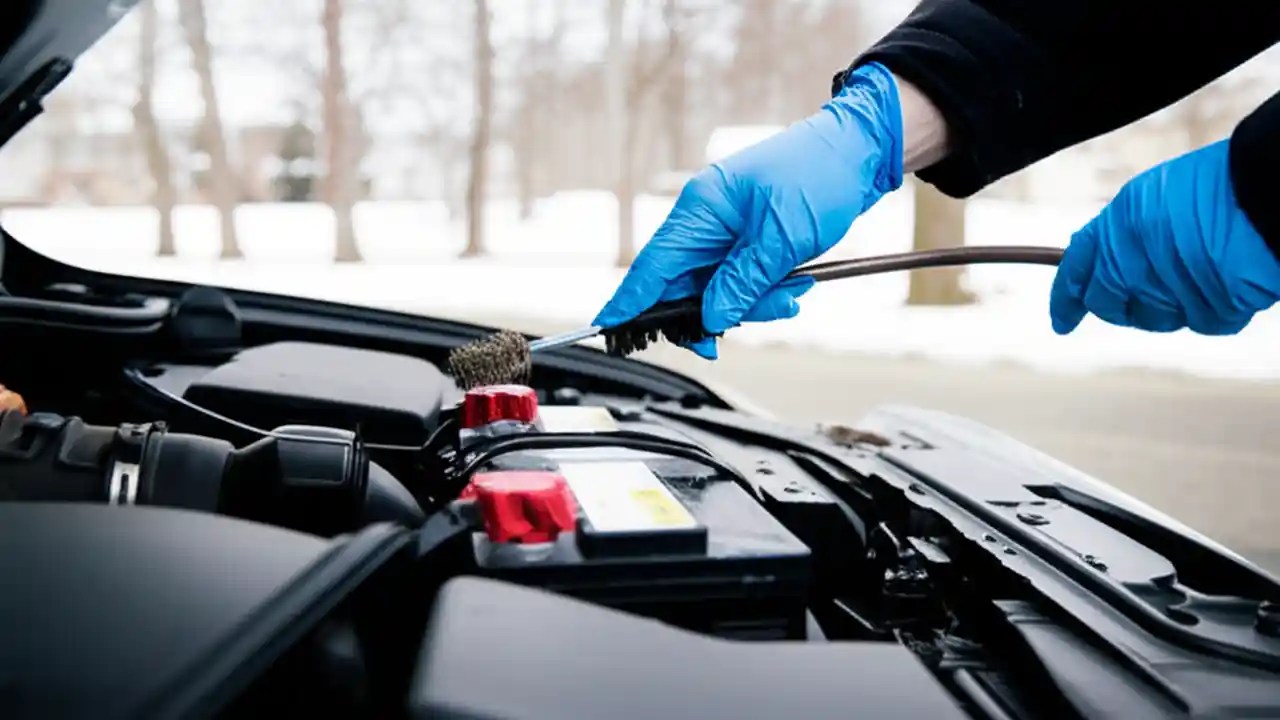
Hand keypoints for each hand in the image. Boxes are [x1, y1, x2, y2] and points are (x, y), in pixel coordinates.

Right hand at [593, 62, 904, 358]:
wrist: (859, 150)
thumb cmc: (820, 175)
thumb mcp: (783, 238)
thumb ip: (742, 282)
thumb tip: (711, 317)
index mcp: (701, 209)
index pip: (652, 266)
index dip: (629, 301)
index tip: (608, 328)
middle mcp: (705, 220)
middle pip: (684, 286)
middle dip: (713, 313)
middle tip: (740, 327)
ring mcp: (726, 230)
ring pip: (716, 289)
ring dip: (751, 303)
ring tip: (791, 294)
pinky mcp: (747, 239)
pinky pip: (740, 280)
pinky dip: (763, 292)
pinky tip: (794, 285)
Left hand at [1051, 140, 1279, 335]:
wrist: (1269, 186)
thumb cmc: (1218, 184)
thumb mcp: (1153, 196)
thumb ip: (1122, 234)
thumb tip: (1103, 270)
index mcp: (1115, 226)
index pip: (1076, 269)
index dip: (1065, 298)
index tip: (1061, 321)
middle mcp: (1132, 262)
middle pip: (1110, 304)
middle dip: (1122, 305)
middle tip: (1146, 292)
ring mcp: (1168, 290)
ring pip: (1156, 317)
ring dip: (1173, 304)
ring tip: (1202, 267)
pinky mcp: (1208, 311)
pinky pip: (1203, 321)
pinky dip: (1216, 307)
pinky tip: (1229, 278)